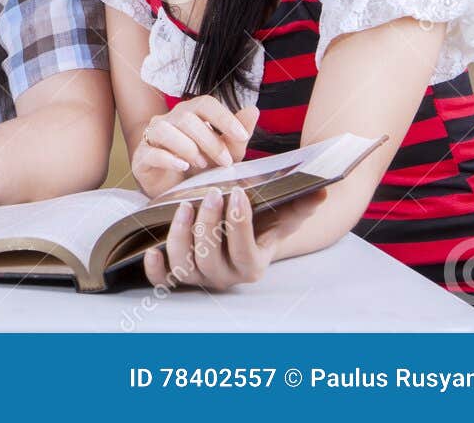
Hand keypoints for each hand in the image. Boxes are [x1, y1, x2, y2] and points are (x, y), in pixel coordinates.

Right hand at [133, 98, 257, 197]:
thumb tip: (253, 110)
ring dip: (188, 147)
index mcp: (190, 114)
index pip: (205, 104)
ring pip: (165, 130)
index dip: (224, 117)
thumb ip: (236, 136)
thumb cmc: (200, 167)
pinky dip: (169, 158)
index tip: (242, 135)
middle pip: (186, 117)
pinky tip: (183, 166)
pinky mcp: (141, 157)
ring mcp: (151, 137)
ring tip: (201, 164)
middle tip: (224, 162)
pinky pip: (151, 152)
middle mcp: (169, 120)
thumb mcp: (225, 154)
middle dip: (210, 141)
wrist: (175, 189)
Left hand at [144, 185, 327, 290]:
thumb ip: (300, 204)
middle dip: (209, 224)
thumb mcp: (281, 214)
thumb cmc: (261, 222)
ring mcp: (200, 276)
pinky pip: (164, 281)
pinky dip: (157, 270)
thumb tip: (321, 192)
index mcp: (252, 265)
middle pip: (211, 258)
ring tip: (184, 206)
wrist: (241, 236)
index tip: (239, 193)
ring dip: (181, 237)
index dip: (240, 223)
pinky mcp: (178, 275)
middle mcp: (225, 276)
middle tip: (211, 192)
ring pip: (185, 267)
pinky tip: (152, 251)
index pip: (245, 250)